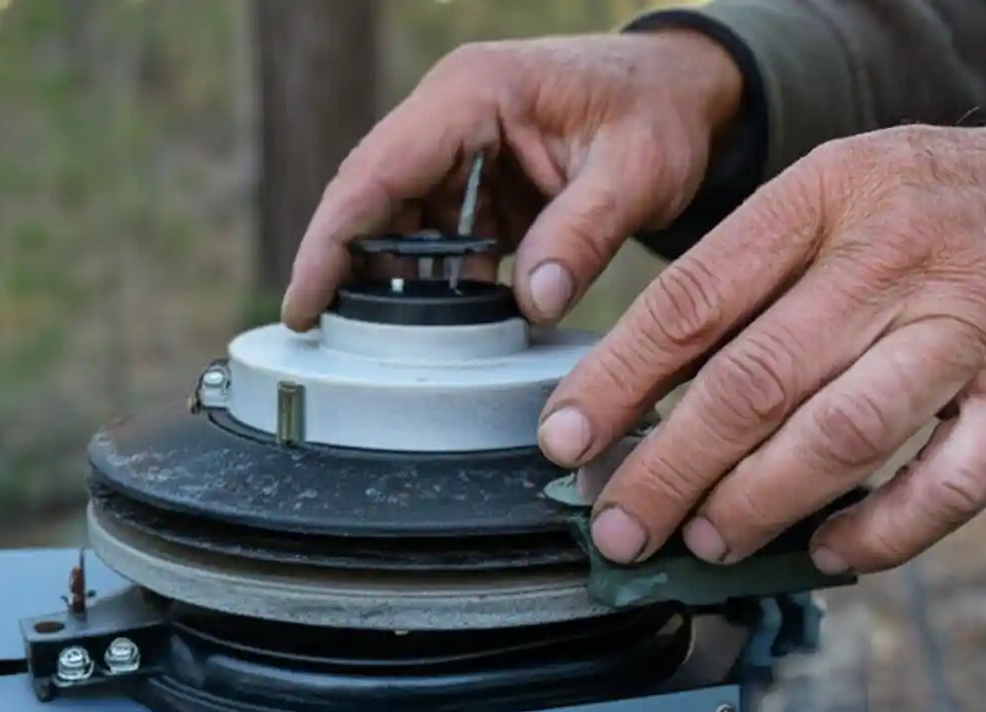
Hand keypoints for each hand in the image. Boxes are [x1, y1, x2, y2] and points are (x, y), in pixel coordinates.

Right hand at [281, 31, 742, 330]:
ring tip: (385, 346)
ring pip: (399, 221)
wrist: (683, 92)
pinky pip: (439, 235)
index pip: (377, 170)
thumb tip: (534, 303)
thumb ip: (584, 233)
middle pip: (373, 198)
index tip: (302, 304)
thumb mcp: (636, 171)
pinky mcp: (478, 180)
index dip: (331, 240)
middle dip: (349, 268)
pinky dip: (439, 280)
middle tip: (331, 342)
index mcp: (473, 94)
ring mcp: (461, 148)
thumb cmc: (659, 111)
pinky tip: (444, 325)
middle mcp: (452, 115)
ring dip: (396, 280)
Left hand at [541, 125, 985, 573]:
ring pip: (844, 433)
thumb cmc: (930, 203)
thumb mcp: (830, 192)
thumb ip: (746, 273)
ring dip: (758, 501)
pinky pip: (952, 482)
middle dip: (669, 465)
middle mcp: (893, 255)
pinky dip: (881, 531)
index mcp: (823, 197)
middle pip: (755, 378)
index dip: (617, 379)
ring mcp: (972, 324)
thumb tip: (646, 383)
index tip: (567, 438)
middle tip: (621, 521)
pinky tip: (825, 550)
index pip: (693, 298)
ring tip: (704, 538)